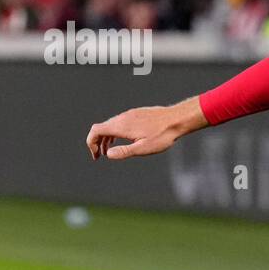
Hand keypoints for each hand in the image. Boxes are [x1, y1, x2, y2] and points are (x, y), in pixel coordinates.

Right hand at [86, 98, 205, 159]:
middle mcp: (123, 117)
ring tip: (109, 151)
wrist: (177, 119)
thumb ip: (125, 151)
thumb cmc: (163, 135)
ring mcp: (130, 114)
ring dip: (106, 138)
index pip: (95, 131)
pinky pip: (119, 122)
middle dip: (97, 142)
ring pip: (110, 125)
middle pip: (101, 128)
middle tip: (99, 156)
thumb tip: (108, 154)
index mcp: (121, 126)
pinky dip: (115, 132)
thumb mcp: (143, 148)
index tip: (96, 155)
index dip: (91, 143)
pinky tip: (123, 140)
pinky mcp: (137, 113)